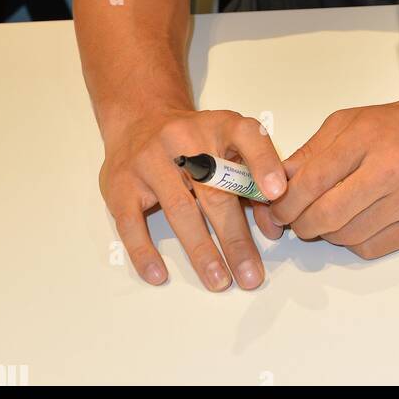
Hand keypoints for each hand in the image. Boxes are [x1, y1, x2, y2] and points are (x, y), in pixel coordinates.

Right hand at [99, 107, 288, 289]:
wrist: (141, 119)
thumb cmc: (194, 141)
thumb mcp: (227, 144)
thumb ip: (251, 179)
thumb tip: (271, 227)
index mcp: (219, 125)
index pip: (247, 135)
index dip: (264, 163)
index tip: (277, 193)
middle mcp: (184, 138)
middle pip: (214, 191)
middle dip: (235, 237)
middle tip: (251, 274)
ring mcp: (149, 160)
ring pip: (179, 210)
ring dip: (201, 250)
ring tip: (219, 280)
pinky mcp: (120, 183)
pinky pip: (131, 223)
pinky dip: (145, 252)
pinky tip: (159, 274)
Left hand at [258, 100, 398, 259]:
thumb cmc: (392, 127)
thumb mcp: (347, 124)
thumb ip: (311, 152)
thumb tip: (281, 181)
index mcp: (367, 139)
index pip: (313, 180)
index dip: (287, 201)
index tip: (277, 208)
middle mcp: (390, 170)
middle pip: (327, 214)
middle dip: (301, 223)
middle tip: (295, 220)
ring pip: (346, 236)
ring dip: (327, 232)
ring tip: (328, 215)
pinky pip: (369, 247)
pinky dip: (352, 241)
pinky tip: (354, 222)